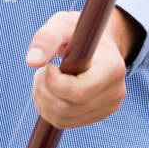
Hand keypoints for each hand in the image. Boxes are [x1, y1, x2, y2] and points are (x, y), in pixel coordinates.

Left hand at [26, 8, 140, 128]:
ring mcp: (109, 106)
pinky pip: (65, 122)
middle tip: (41, 72)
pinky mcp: (99, 115)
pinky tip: (50, 92)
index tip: (48, 66)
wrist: (98, 44)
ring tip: (44, 80)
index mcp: (113, 67)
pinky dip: (49, 109)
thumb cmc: (79, 32)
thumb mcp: (62, 25)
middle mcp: (115, 91)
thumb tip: (32, 61)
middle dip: (44, 92)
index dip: (53, 83)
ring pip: (63, 118)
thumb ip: (46, 39)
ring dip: (43, 101)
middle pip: (68, 108)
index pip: (78, 92)